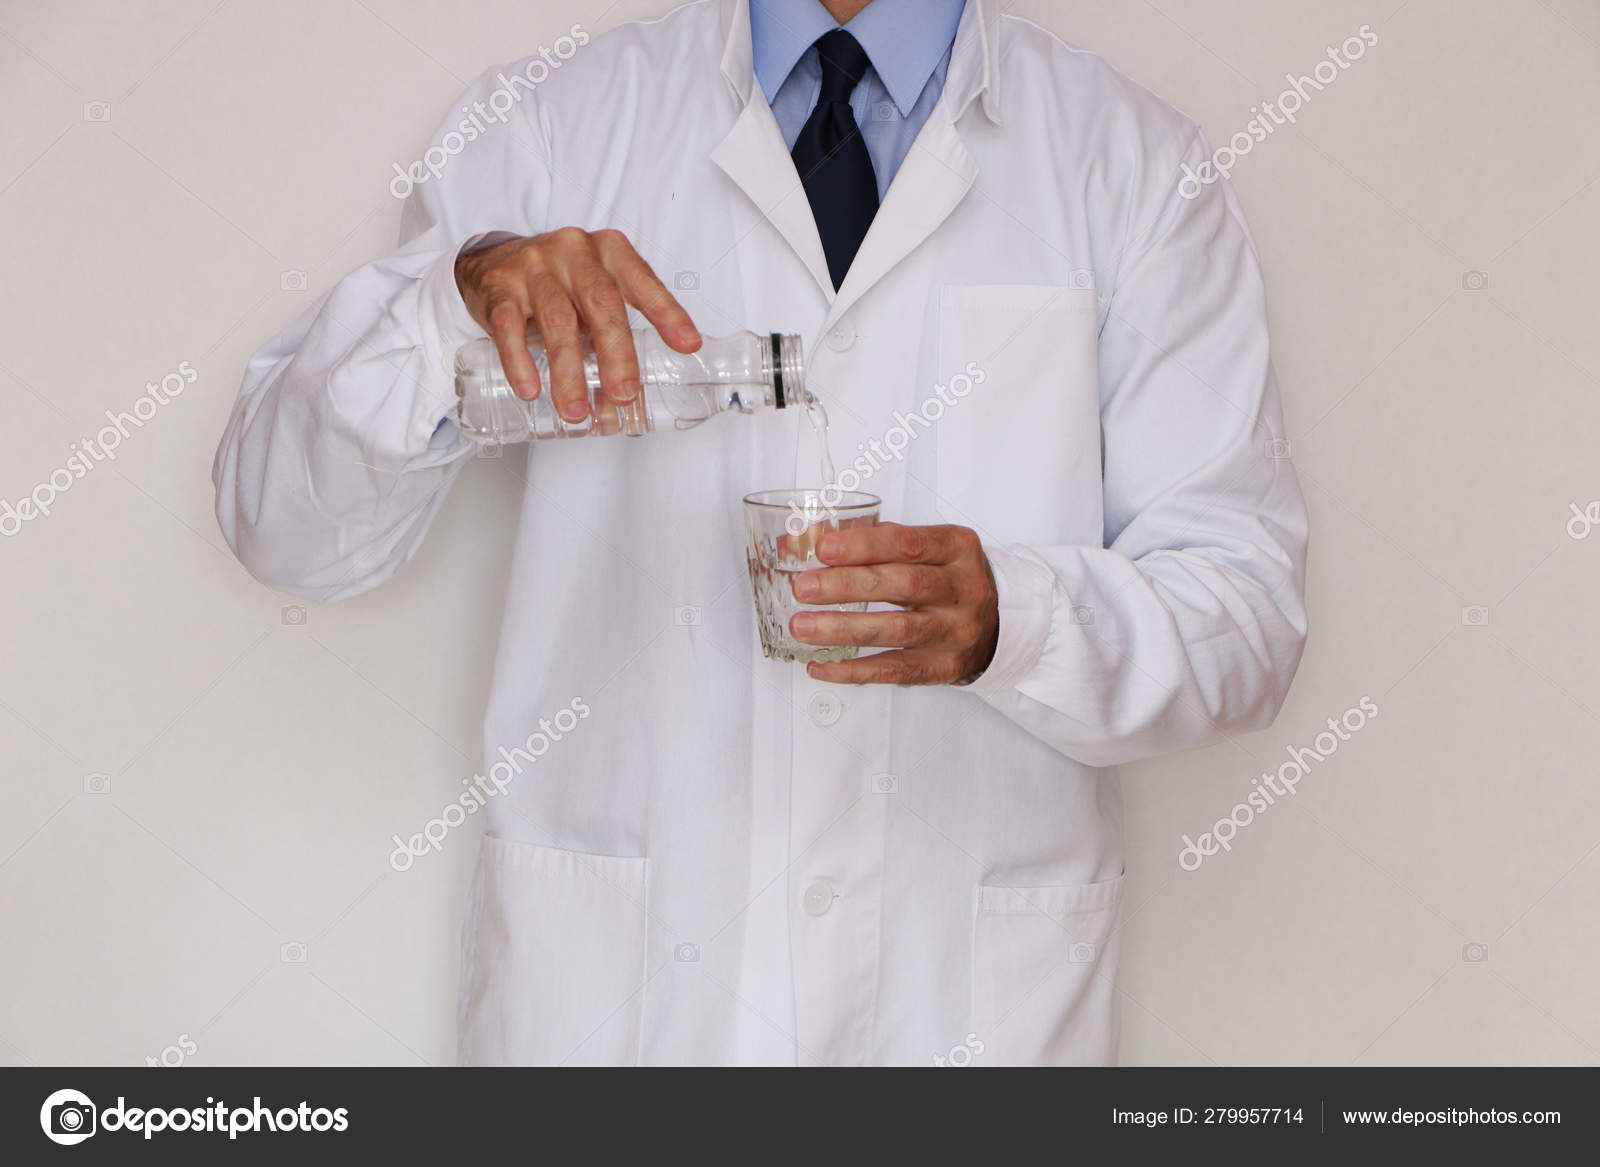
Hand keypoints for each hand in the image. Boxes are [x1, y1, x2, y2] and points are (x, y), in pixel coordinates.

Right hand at [454, 228, 699, 421]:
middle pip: (601, 303)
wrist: (494, 260)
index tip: (687, 345)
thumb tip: (628, 400)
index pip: (642, 281)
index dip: (667, 313)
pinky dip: (519, 361)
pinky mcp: (499, 285)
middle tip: (624, 395)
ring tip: (576, 412)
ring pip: (557, 321)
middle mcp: (574, 251)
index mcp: (609, 251)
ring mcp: (535, 266)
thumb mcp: (595, 291)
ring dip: (568, 372)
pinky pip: (509, 326)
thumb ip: (615, 331)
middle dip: (616, 354)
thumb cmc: (560, 283)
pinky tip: (530, 390)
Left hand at [790, 523, 999, 685]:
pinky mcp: (945, 667)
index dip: (863, 546)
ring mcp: (957, 631)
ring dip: (844, 629)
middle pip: (903, 585)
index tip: (823, 549)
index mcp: (957, 548)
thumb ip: (869, 543)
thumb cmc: (945, 578)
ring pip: (898, 631)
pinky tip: (822, 664)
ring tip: (803, 627)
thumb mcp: (922, 549)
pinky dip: (853, 670)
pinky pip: (895, 670)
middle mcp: (964, 588)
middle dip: (847, 586)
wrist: (993, 622)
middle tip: (804, 588)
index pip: (908, 543)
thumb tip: (801, 544)